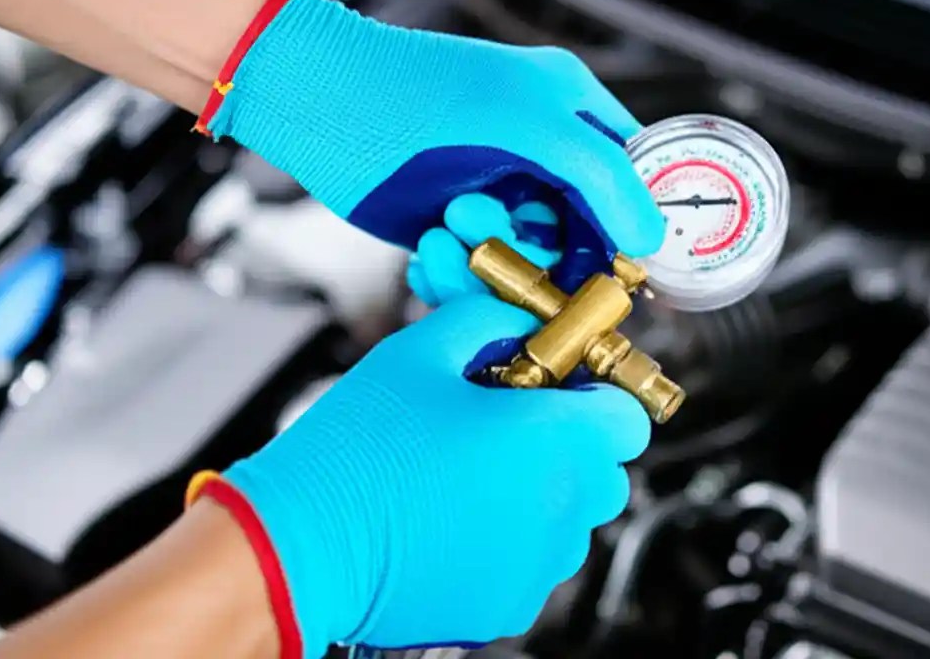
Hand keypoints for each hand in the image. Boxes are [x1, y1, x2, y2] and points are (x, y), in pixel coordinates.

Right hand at [197, 295, 649, 656]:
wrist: (302, 544)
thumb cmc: (358, 450)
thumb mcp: (421, 353)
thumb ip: (489, 321)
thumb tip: (520, 321)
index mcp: (556, 439)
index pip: (628, 416)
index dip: (594, 397)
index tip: (556, 391)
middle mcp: (564, 508)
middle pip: (604, 471)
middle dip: (568, 447)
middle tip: (504, 430)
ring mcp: (539, 566)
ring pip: (569, 520)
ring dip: (539, 495)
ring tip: (467, 477)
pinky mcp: (508, 608)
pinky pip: (531, 563)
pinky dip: (506, 540)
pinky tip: (449, 520)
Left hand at [205, 0, 662, 285]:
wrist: (320, 103)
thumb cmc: (424, 95)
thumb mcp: (534, 124)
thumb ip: (605, 180)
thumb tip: (650, 241)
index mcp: (574, 114)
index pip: (631, 185)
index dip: (626, 232)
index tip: (610, 271)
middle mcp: (541, 160)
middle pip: (580, 240)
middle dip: (542, 254)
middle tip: (496, 236)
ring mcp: (496, 197)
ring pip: (525, 268)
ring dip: (489, 265)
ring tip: (446, 225)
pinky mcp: (452, 231)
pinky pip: (476, 278)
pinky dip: (454, 278)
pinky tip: (428, 252)